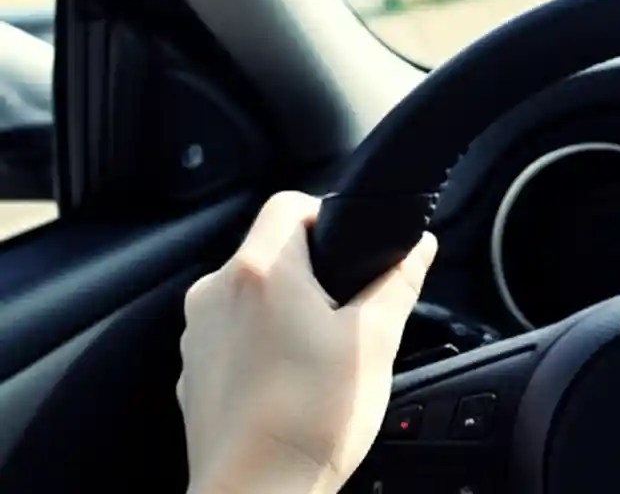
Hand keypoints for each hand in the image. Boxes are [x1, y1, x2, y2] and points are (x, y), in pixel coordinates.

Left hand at [177, 192, 435, 493]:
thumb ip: (397, 282)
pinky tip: (292, 384)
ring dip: (284, 311)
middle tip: (348, 314)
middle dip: (311, 273)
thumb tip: (419, 246)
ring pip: (250, 297)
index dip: (326, 216)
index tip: (351, 250)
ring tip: (321, 357)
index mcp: (261, 272)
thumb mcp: (376, 341)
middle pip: (269, 252)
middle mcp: (216, 294)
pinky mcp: (194, 373)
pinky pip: (233, 338)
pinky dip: (262, 348)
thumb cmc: (311, 421)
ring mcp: (198, 335)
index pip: (289, 204)